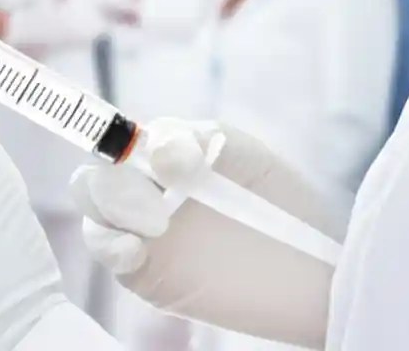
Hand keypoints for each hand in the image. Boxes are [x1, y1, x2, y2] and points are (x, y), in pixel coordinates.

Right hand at [70, 119, 344, 348]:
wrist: (314, 271)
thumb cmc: (283, 205)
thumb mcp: (244, 155)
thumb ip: (195, 142)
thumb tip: (158, 155)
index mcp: (165, 153)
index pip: (121, 136)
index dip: (121, 136)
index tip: (160, 156)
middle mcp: (145, 188)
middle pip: (97, 173)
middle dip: (116, 183)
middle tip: (158, 205)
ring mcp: (141, 230)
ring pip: (93, 208)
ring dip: (112, 209)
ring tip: (156, 226)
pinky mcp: (144, 270)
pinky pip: (108, 251)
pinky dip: (111, 246)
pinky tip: (135, 252)